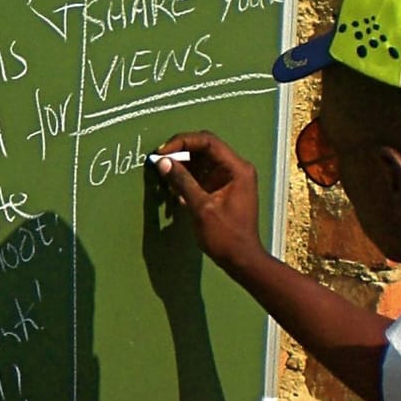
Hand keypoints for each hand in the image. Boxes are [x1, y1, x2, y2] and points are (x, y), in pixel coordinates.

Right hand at [152, 130, 264, 270]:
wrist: (241, 259)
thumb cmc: (226, 236)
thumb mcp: (201, 208)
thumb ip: (182, 181)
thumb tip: (162, 162)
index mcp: (237, 168)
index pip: (208, 141)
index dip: (183, 142)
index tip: (162, 152)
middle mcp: (235, 168)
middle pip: (204, 148)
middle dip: (180, 153)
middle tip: (159, 161)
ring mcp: (229, 178)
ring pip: (200, 161)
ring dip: (181, 167)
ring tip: (163, 176)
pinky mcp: (221, 189)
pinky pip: (201, 175)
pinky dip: (186, 179)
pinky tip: (173, 188)